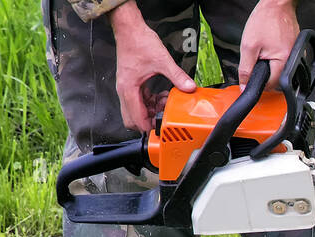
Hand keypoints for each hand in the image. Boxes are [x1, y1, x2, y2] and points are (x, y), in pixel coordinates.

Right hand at [111, 2, 196, 132]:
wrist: (129, 28)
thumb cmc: (139, 42)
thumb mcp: (162, 60)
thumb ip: (177, 76)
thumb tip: (190, 87)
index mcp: (129, 89)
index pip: (136, 119)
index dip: (149, 127)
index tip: (162, 129)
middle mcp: (125, 91)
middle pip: (133, 119)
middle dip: (149, 121)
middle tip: (165, 117)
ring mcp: (127, 88)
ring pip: (138, 110)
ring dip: (152, 111)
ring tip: (166, 103)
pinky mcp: (132, 84)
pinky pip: (140, 101)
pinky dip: (151, 102)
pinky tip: (162, 96)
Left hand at [239, 0, 299, 89]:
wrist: (277, 5)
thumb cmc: (265, 20)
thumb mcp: (248, 46)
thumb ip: (245, 68)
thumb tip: (244, 85)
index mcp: (283, 62)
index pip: (270, 85)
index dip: (258, 82)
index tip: (252, 76)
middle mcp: (293, 61)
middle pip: (276, 79)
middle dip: (264, 72)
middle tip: (257, 57)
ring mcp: (296, 55)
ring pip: (280, 70)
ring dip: (270, 65)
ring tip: (264, 50)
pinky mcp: (295, 49)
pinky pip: (284, 60)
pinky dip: (275, 57)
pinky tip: (271, 46)